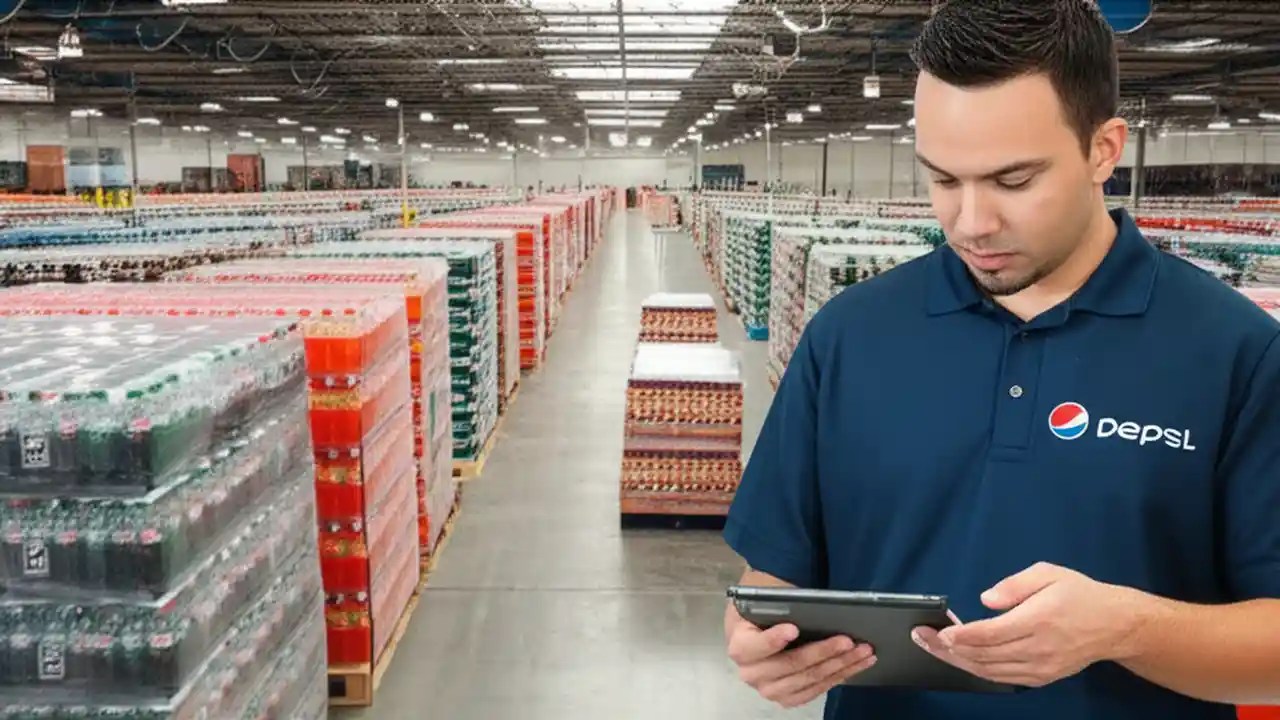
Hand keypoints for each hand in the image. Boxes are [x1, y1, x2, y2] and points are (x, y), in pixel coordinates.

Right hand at [726, 606, 876, 707]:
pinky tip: (856, 665)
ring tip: (862, 651)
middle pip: (792, 665)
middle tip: (848, 640)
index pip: (756, 646)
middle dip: (823, 651)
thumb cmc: (762, 612)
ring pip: (810, 680)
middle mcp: (752, 673)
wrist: (755, 630)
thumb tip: (807, 604)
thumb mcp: (760, 603)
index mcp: (740, 646)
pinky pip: (817, 690)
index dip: (774, 639)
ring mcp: (770, 689)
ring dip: (840, 665)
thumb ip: (776, 606)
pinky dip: (839, 676)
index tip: (793, 628)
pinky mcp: (787, 698)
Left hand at [911, 562, 1146, 687]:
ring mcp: (1041, 667)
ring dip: (959, 662)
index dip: (960, 635)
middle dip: (948, 648)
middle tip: (923, 638)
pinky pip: (1004, 678)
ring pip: (990, 671)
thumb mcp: (1048, 573)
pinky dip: (979, 671)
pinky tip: (962, 660)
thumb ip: (1014, 585)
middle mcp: (1038, 648)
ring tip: (935, 649)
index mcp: (1038, 620)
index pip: (990, 634)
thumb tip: (985, 599)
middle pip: (984, 655)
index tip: (938, 632)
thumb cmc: (1079, 594)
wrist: (1115, 624)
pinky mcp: (1043, 677)